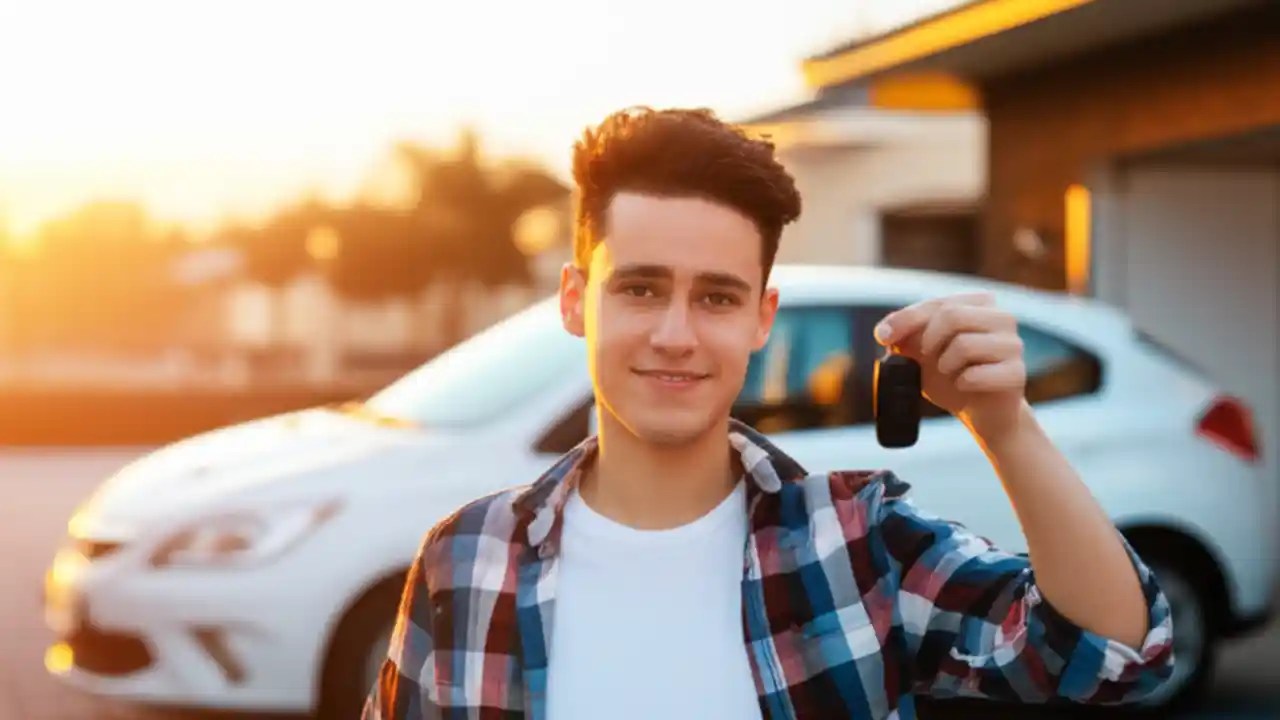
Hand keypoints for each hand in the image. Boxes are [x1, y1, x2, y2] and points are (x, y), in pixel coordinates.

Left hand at [874, 292, 1027, 439]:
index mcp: (979, 304)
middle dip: (929, 341)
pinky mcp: (1017, 372)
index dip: (906, 319)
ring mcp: (1013, 345)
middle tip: (927, 359)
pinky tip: (965, 385)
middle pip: (952, 315)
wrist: (981, 412)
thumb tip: (885, 332)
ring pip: (964, 344)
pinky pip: (977, 374)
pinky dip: (962, 383)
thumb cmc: (951, 375)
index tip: (883, 337)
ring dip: (945, 364)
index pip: (937, 303)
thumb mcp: (920, 354)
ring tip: (950, 373)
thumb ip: (903, 337)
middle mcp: (1001, 317)